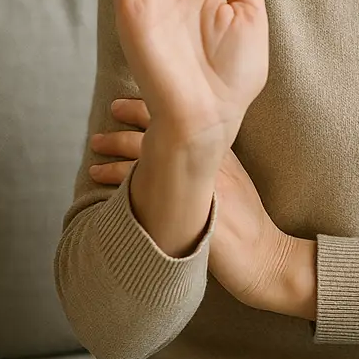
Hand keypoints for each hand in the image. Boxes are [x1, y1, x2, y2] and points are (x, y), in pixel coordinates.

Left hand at [90, 98, 314, 315]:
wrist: (264, 255)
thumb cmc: (250, 222)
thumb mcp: (236, 179)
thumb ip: (213, 158)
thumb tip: (184, 146)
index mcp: (218, 149)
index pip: (180, 114)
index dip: (149, 105)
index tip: (125, 102)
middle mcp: (205, 160)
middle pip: (161, 128)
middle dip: (129, 121)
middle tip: (107, 118)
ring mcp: (193, 184)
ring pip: (146, 157)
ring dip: (116, 153)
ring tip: (93, 156)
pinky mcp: (183, 211)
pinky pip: (143, 191)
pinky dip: (119, 184)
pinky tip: (100, 187)